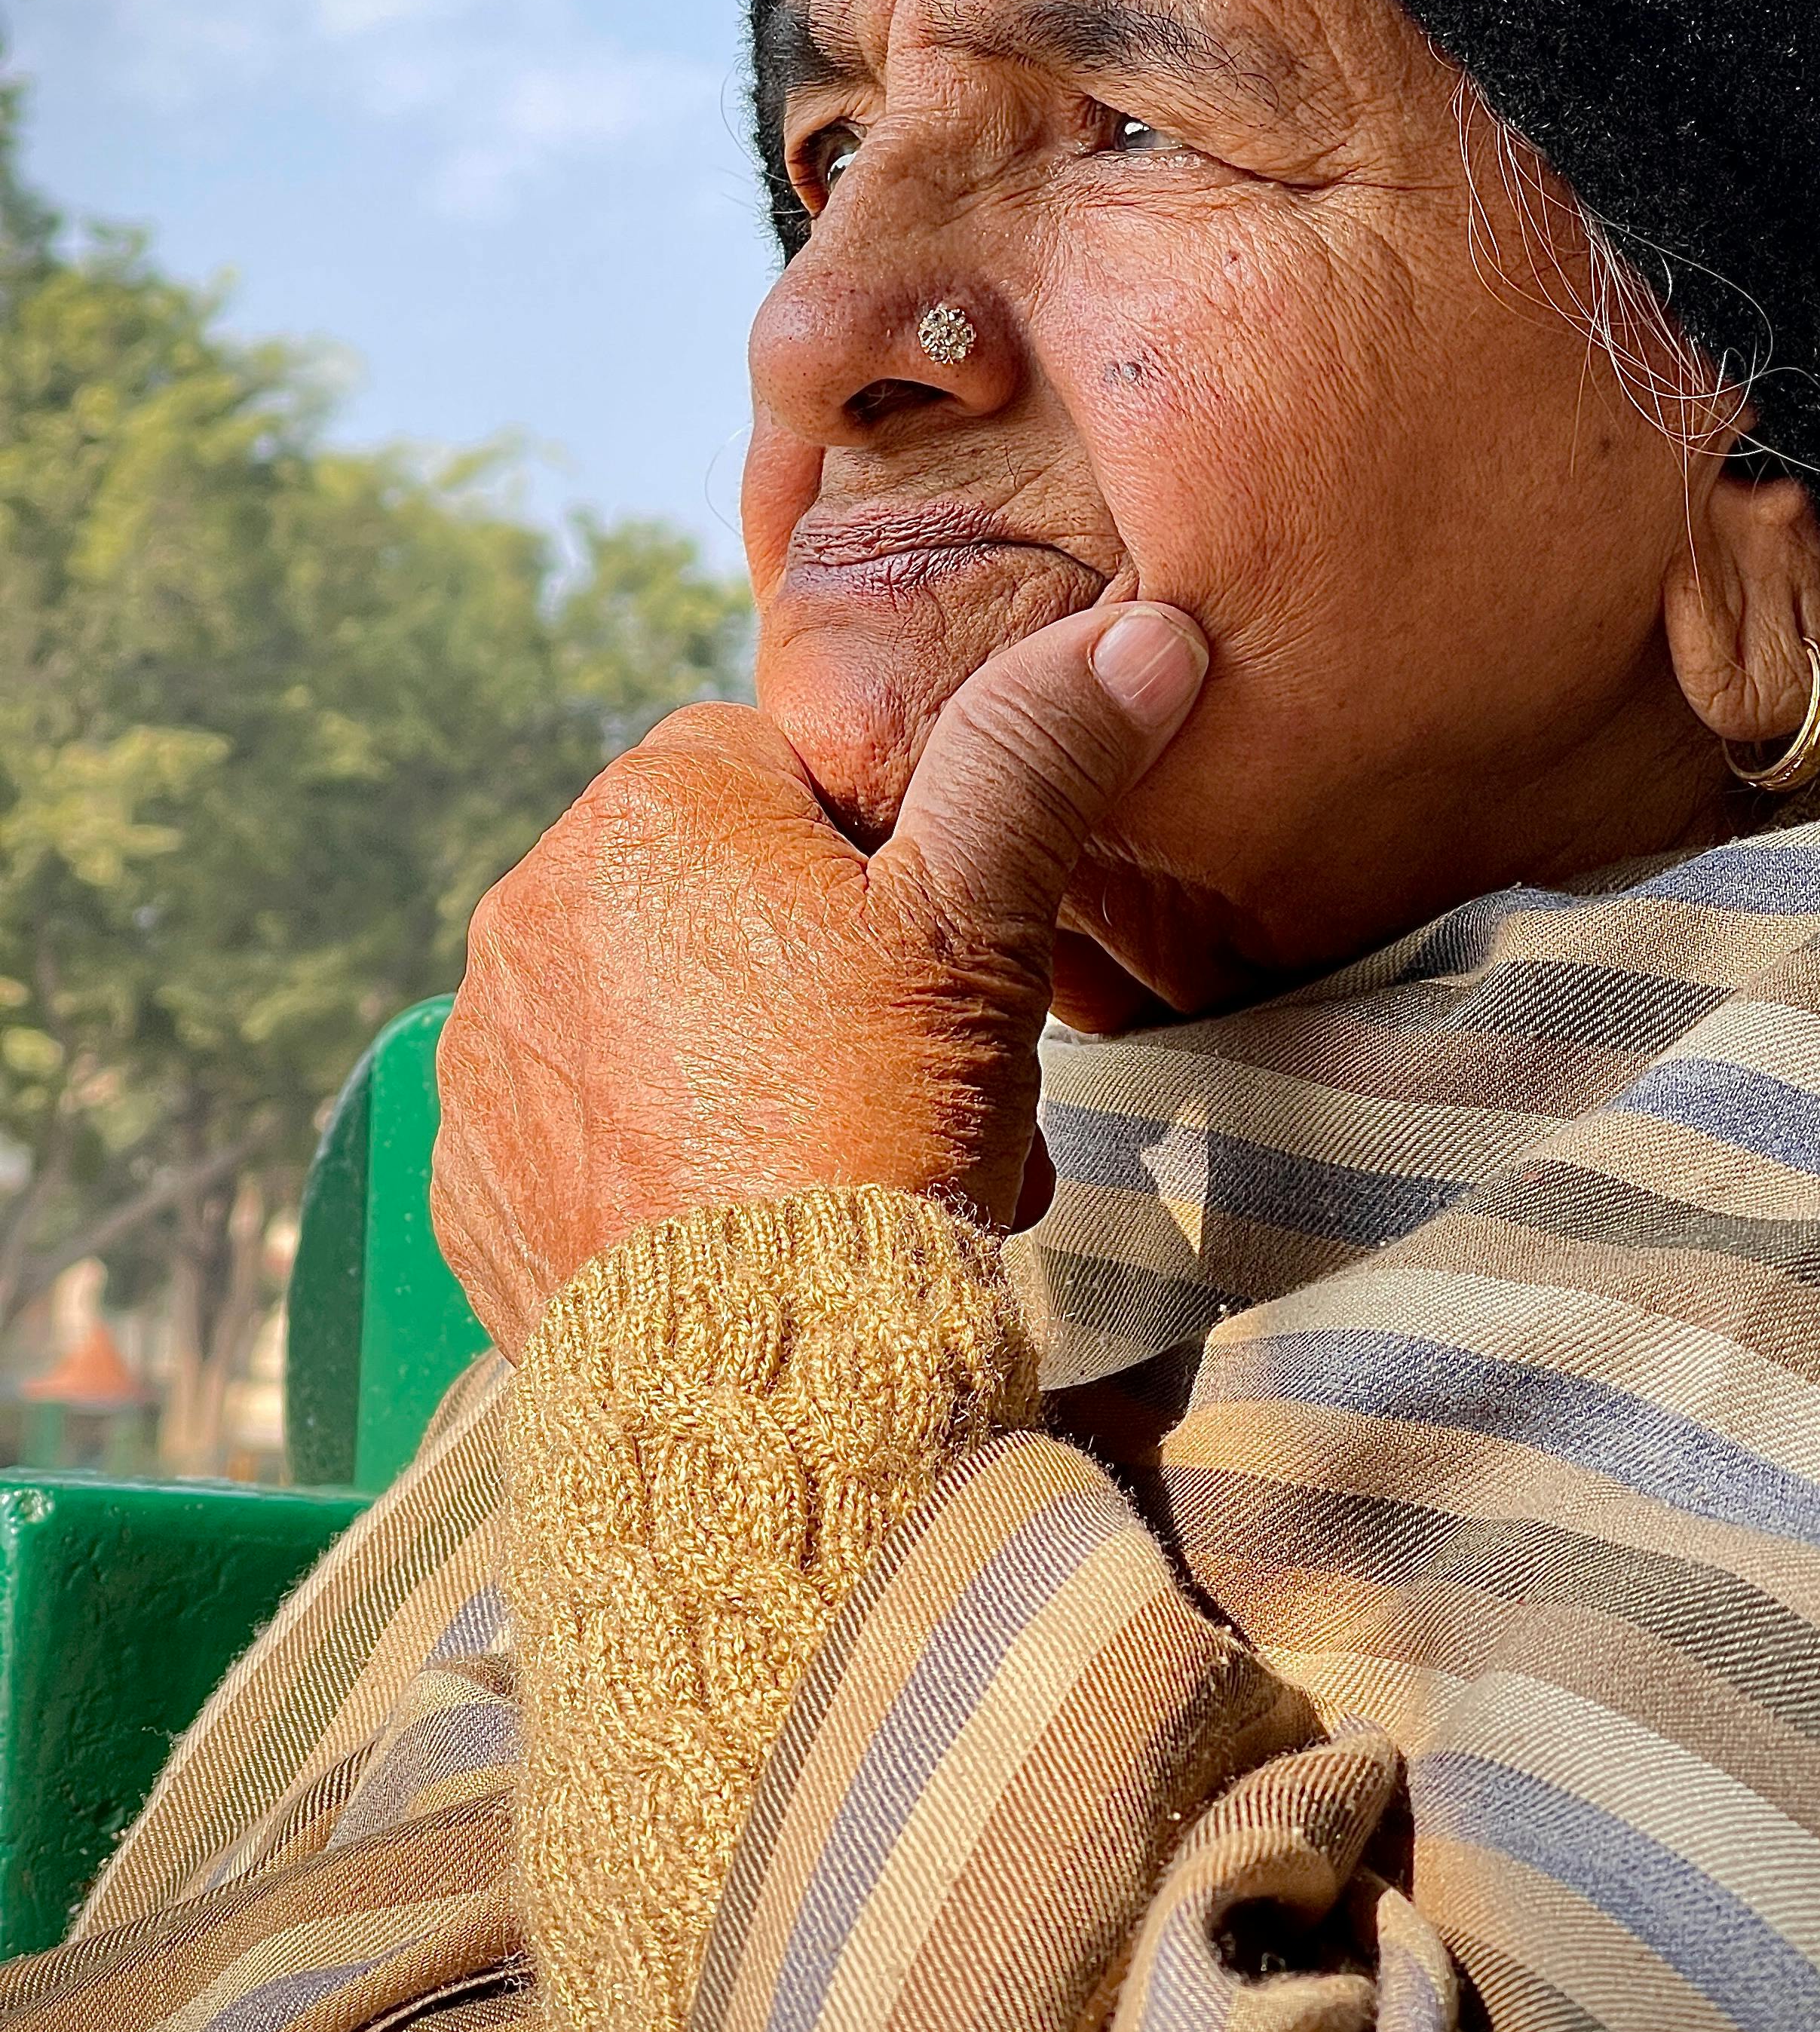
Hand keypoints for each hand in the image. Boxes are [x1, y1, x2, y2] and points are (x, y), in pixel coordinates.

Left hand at [429, 600, 1207, 1357]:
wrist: (762, 1397)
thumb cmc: (876, 1138)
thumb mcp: (981, 932)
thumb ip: (1036, 761)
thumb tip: (1135, 635)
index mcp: (646, 810)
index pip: (781, 771)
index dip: (885, 861)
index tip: (938, 966)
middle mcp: (529, 909)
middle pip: (717, 895)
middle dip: (818, 970)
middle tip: (916, 1081)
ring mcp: (487, 1057)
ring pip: (654, 1011)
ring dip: (743, 1058)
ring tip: (847, 1159)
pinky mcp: (473, 1184)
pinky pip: (582, 1127)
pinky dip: (656, 1156)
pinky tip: (743, 1216)